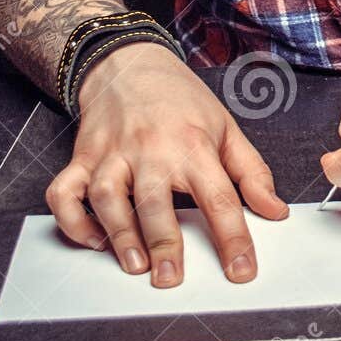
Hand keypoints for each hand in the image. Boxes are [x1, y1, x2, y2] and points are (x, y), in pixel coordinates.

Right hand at [45, 43, 286, 286]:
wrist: (130, 63)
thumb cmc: (179, 99)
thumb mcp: (226, 128)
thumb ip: (252, 173)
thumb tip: (275, 211)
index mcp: (192, 145)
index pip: (219, 197)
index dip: (233, 238)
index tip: (241, 270)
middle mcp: (150, 149)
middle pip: (155, 200)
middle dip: (163, 242)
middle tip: (170, 277)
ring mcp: (112, 154)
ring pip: (107, 197)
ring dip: (119, 234)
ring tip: (135, 266)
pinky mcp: (83, 158)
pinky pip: (65, 192)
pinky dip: (73, 220)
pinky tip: (93, 239)